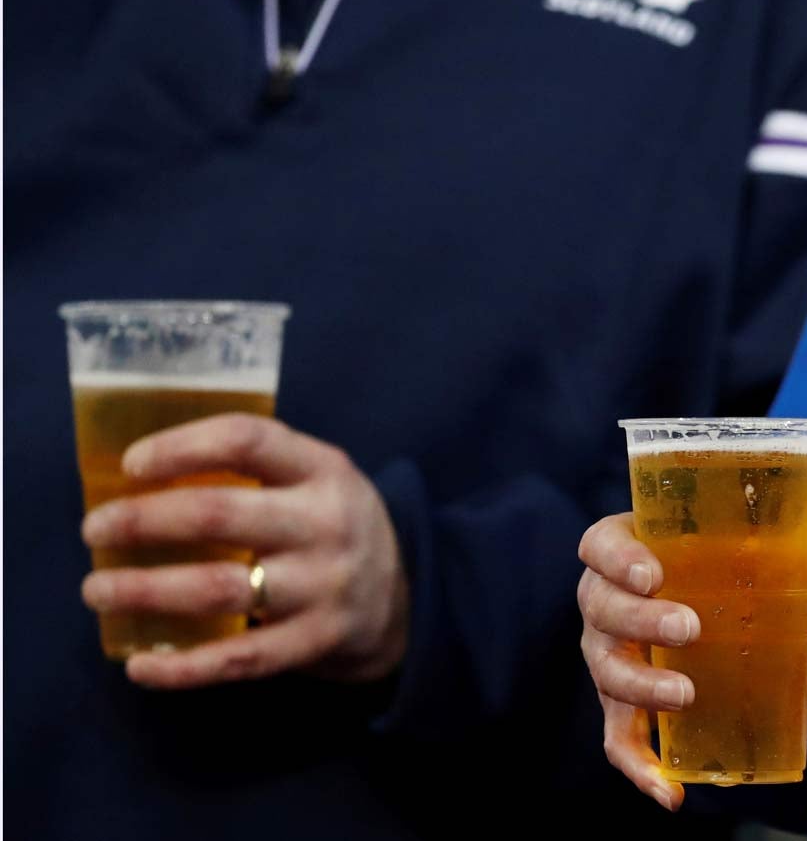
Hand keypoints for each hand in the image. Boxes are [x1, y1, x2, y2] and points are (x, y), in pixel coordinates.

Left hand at [80, 414, 408, 687]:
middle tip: (95, 530)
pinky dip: (182, 667)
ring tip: (98, 591)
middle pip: (220, 515)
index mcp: (324, 470)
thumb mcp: (317, 481)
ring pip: (219, 588)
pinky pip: (239, 658)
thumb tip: (142, 478)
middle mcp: (326, 523)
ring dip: (145, 591)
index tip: (131, 465)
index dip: (182, 447)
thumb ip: (257, 472)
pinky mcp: (318, 642)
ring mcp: (324, 586)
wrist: (409, 598)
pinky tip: (139, 666)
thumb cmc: (334, 527)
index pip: (248, 440)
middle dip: (143, 521)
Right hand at [577, 512, 806, 810]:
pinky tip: (670, 791)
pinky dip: (640, 766)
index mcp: (622, 552)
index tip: (653, 574)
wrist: (688, 598)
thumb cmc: (708, 564)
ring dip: (641, 686)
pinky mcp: (619, 704)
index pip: (602, 547)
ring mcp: (606, 655)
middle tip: (689, 628)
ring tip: (685, 695)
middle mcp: (603, 602)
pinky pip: (619, 739)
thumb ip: (791, 546)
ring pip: (607, 672)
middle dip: (641, 621)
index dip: (618, 559)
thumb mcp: (741, 549)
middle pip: (603, 609)